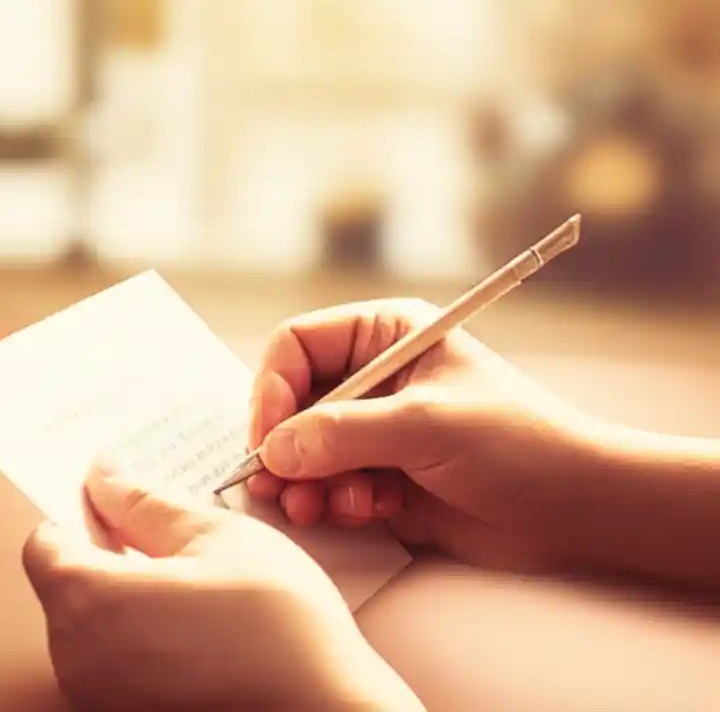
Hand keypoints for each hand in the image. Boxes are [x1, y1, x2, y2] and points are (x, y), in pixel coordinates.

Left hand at [22, 464, 423, 711]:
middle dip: (106, 557)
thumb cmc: (279, 630)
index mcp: (89, 602)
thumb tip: (104, 476)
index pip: (44, 543)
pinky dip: (140, 641)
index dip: (80, 515)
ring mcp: (100, 697)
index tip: (120, 505)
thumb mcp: (215, 536)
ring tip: (194, 591)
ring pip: (89, 627)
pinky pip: (113, 664)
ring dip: (125, 600)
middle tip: (172, 544)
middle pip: (64, 586)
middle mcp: (78, 659)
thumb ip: (144, 502)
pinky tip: (195, 632)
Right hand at [248, 298, 603, 571]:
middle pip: (290, 403)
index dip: (273, 389)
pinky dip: (333, 503)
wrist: (577, 510)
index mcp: (385, 336)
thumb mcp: (427, 425)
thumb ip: (344, 434)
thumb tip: (274, 452)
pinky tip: (366, 510)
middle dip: (284, 447)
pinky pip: (326, 486)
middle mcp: (373, 378)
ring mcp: (374, 430)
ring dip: (305, 482)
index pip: (296, 346)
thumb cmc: (521, 444)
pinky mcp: (380, 478)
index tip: (268, 437)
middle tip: (278, 487)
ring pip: (302, 451)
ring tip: (324, 506)